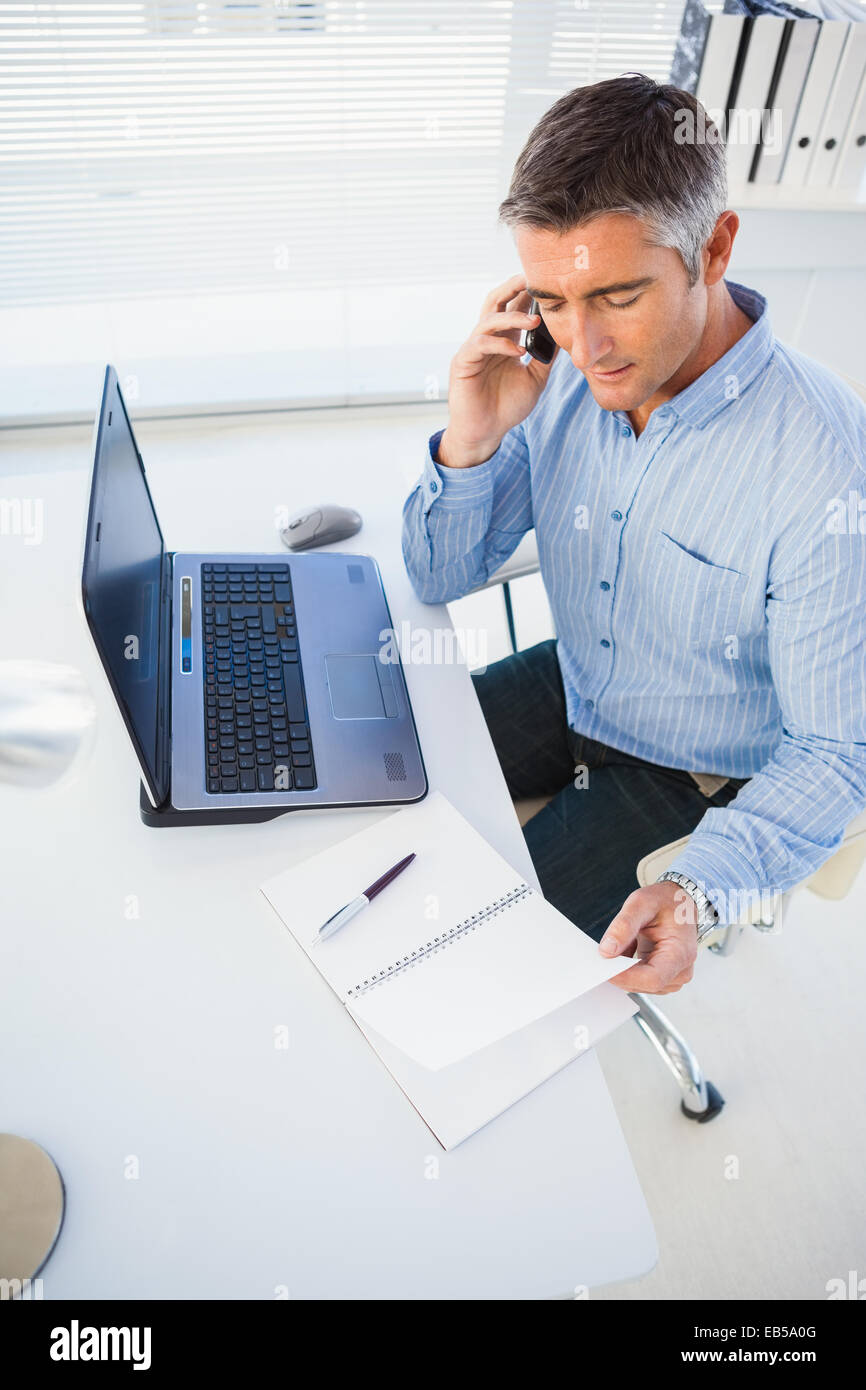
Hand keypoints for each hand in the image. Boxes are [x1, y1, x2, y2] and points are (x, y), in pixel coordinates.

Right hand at [439, 272, 558, 467]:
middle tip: (532, 280)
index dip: (527, 293)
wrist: (486, 432)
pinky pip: (480, 345)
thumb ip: (547, 357)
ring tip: (534, 322)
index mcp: (504, 340)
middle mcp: (488, 339)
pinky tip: (518, 352)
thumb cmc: (507, 406)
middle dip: (512, 288)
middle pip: (496, 302)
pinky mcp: (463, 363)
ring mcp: (474, 349)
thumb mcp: (535, 378)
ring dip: (512, 318)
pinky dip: (500, 345)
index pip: (514, 307)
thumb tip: (567, 335)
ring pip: (489, 321)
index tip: (546, 283)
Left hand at [598, 882, 699, 995]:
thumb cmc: (665, 901)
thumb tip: (606, 951)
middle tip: (600, 956)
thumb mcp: (641, 903)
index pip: (652, 978)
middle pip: (644, 984)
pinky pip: (640, 982)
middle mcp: (681, 970)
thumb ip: (624, 926)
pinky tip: (624, 952)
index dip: (625, 977)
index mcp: (680, 953)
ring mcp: (674, 977)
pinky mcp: (665, 977)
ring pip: (640, 985)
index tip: (603, 968)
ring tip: (618, 947)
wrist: (679, 902)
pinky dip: (627, 970)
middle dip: (619, 974)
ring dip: (622, 971)